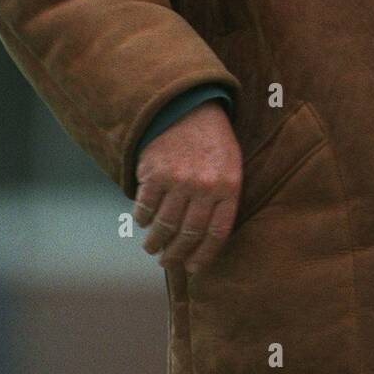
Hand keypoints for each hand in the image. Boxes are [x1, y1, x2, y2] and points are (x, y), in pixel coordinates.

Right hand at [133, 101, 242, 273]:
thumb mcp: (230, 165)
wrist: (189, 105)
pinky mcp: (155, 173)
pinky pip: (145, 208)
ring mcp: (179, 180)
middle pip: (188, 233)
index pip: (217, 233)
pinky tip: (143, 222)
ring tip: (151, 248)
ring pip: (164, 225)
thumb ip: (222, 197)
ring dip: (155, 242)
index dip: (203, 255)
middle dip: (176, 254)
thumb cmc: (212, 140)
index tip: (192, 267)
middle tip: (166, 262)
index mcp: (229, 187)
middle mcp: (205, 187)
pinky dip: (142, 220)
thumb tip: (204, 236)